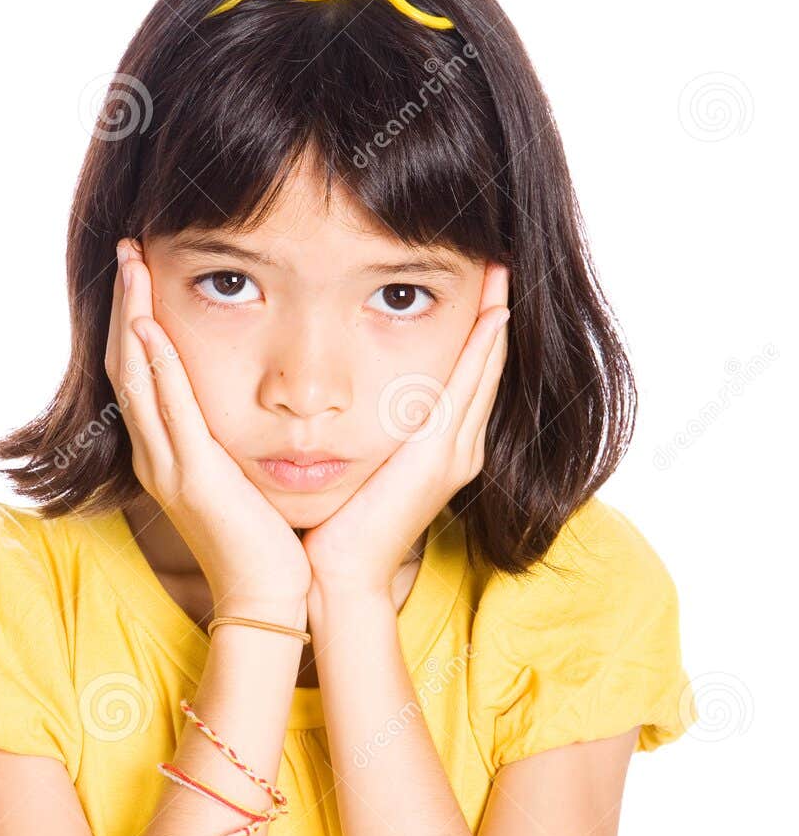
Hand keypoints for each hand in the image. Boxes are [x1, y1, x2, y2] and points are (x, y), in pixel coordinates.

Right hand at [105, 238, 311, 617]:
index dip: (133, 319)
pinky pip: (168, 412)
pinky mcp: (193, 478)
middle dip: (126, 304)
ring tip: (132, 266)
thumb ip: (231, 437)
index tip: (139, 271)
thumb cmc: (265, 541)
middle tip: (127, 249)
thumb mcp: (241, 476)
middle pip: (125, 365)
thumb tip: (249, 398)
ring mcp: (169, 467)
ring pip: (137, 379)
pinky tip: (152, 327)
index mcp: (166, 454)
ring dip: (133, 318)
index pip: (138, 374)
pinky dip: (157, 367)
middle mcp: (157, 456)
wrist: (267, 597)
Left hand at [301, 263, 510, 605]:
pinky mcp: (441, 456)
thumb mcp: (355, 465)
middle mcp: (458, 448)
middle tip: (499, 258)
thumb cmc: (334, 527)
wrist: (337, 576)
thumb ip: (360, 431)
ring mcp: (455, 452)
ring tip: (501, 269)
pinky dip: (483, 348)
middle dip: (493, 310)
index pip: (465, 374)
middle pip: (484, 364)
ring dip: (495, 318)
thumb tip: (339, 397)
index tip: (475, 279)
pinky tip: (492, 310)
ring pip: (484, 369)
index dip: (476, 328)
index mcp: (439, 450)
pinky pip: (468, 388)